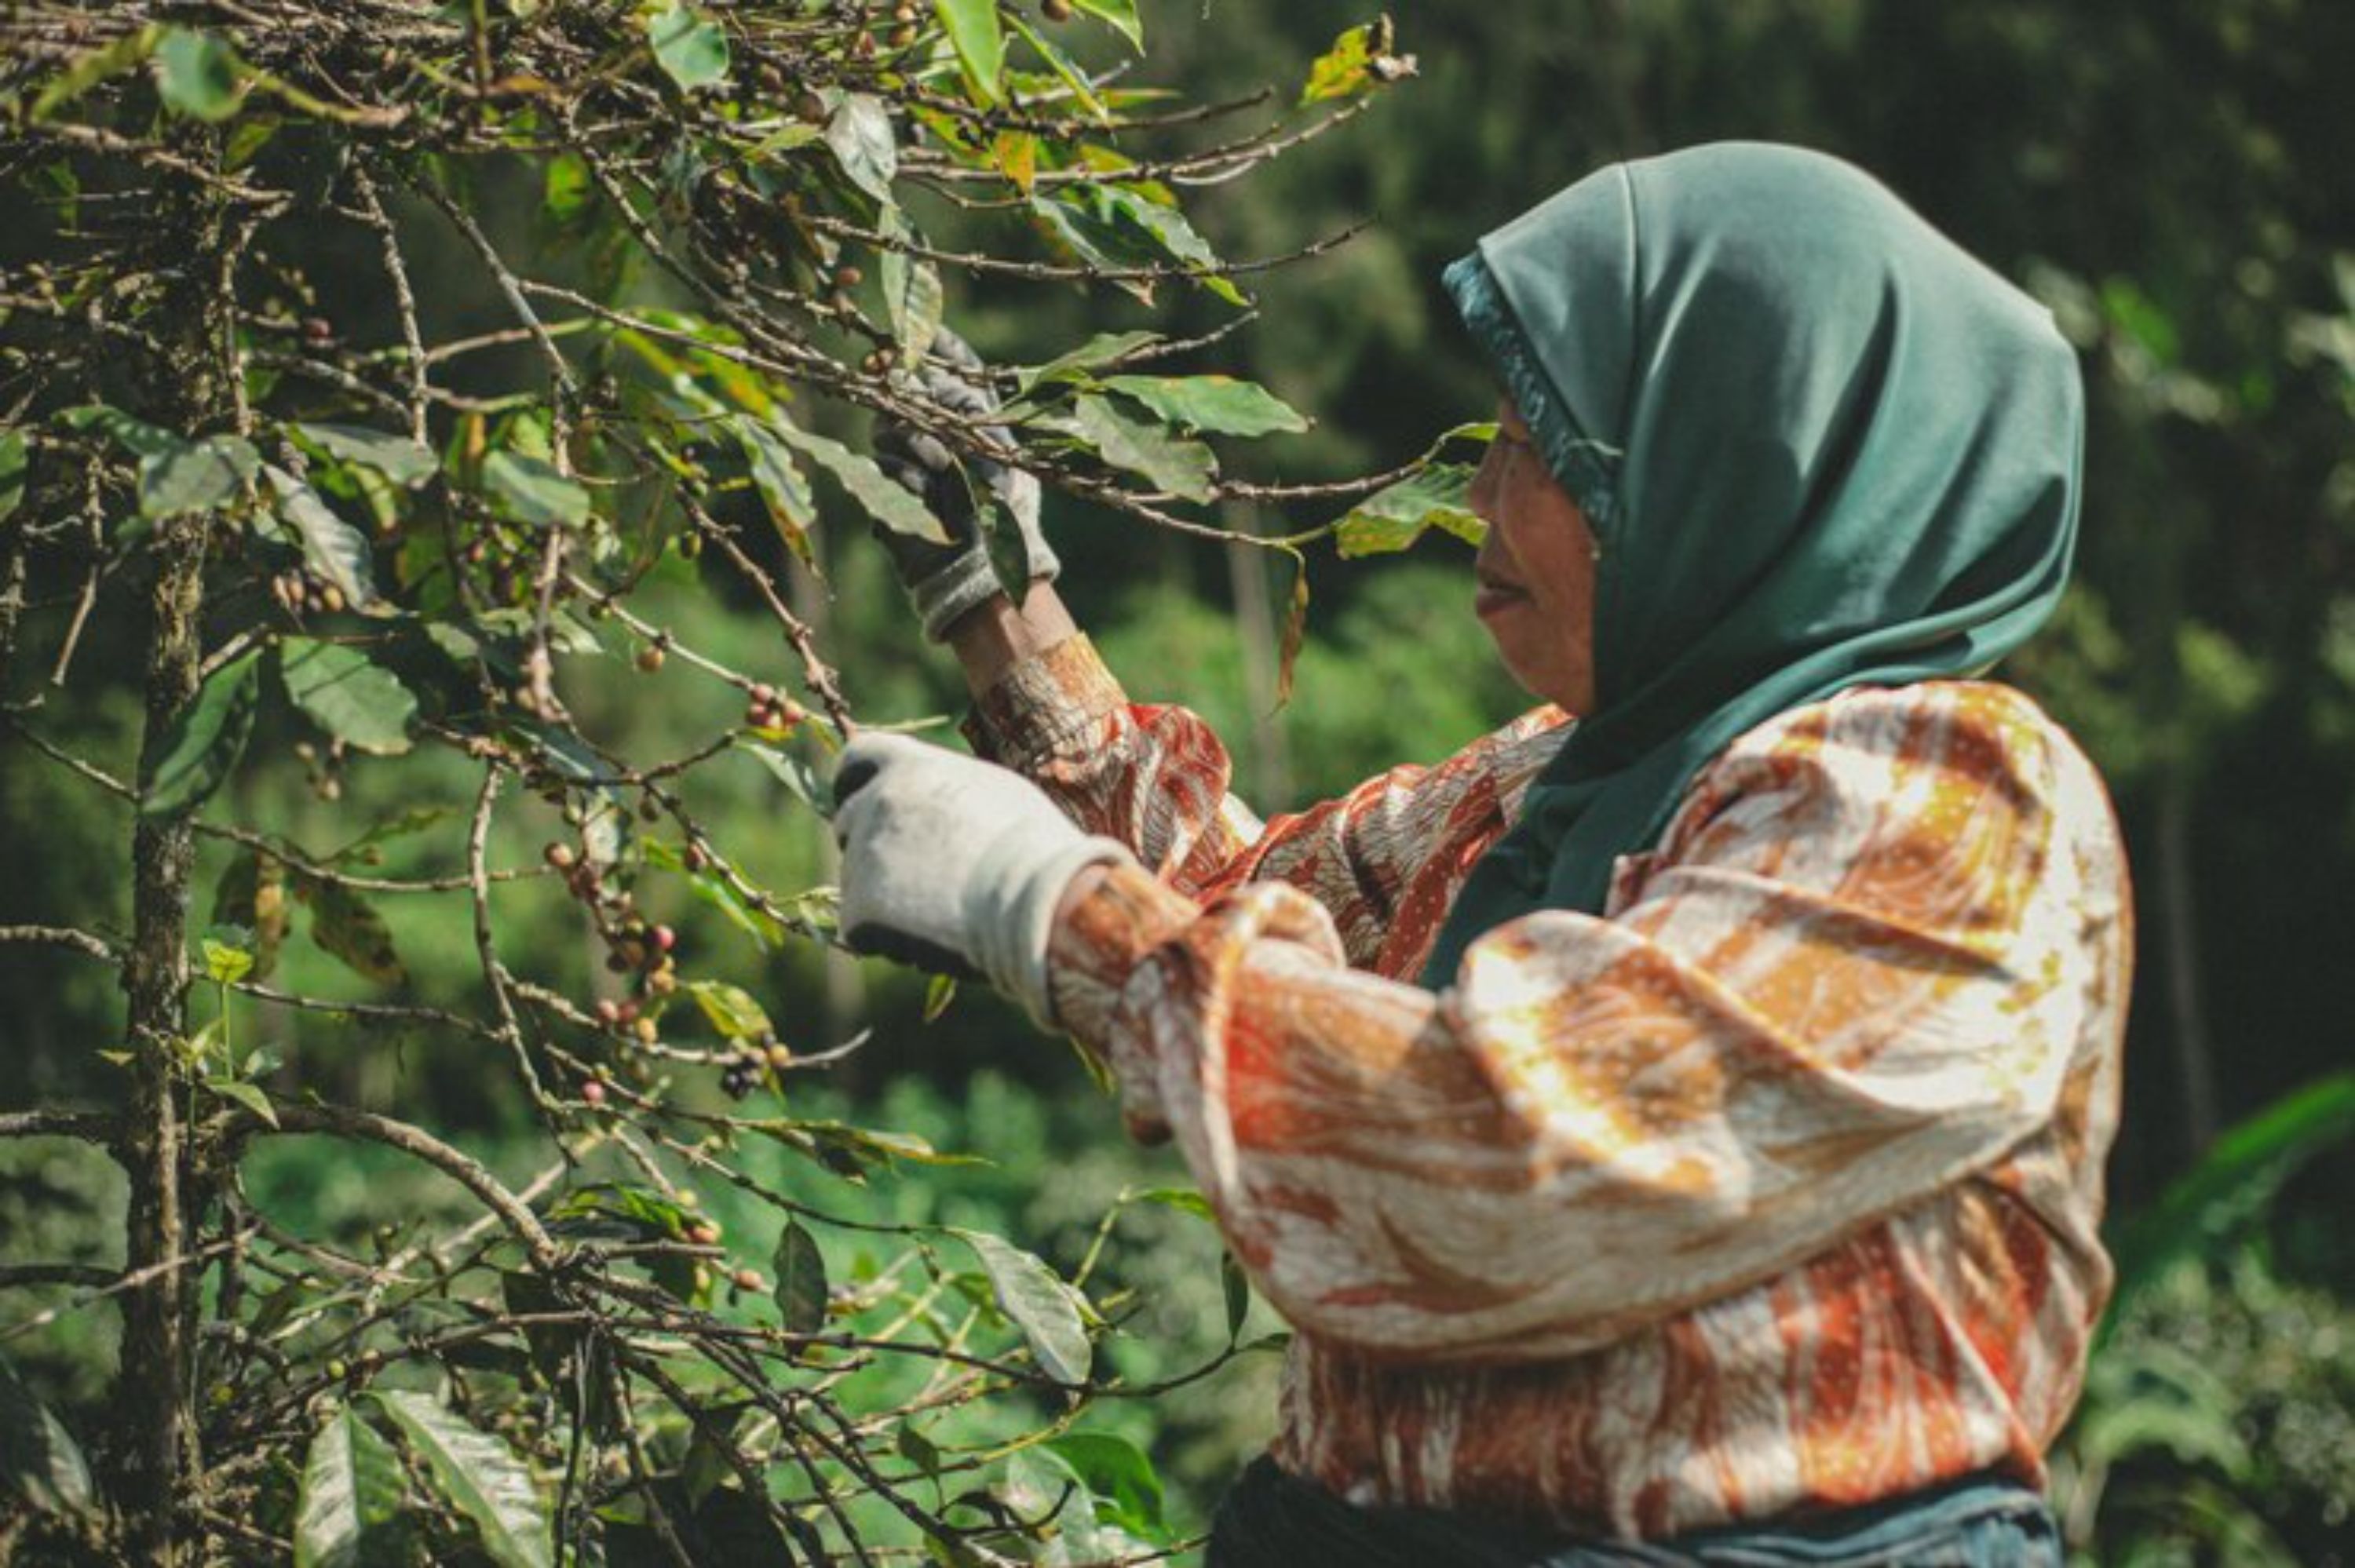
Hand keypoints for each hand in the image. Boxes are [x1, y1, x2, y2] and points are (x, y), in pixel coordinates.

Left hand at [831, 734, 1129, 1023]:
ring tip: (947, 913)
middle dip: (869, 844)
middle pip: (849, 821)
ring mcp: (864, 856)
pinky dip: (887, 937)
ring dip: (887, 895)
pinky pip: (861, 927)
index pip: (858, 758)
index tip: (858, 797)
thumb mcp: (997, 792)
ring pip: (857, 878)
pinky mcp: (861, 911)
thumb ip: (947, 789)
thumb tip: (934, 800)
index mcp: (913, 766)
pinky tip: (934, 940)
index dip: (856, 782)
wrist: (1040, 903)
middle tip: (912, 874)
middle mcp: (878, 803)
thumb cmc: (1036, 848)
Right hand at [872, 330, 1059, 640]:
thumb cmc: (1000, 508)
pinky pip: (883, 463)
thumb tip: (923, 373)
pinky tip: (929, 494)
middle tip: (924, 404)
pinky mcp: (887, 486)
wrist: (982, 564)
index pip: (955, 366)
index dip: (940, 343)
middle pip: (907, 391)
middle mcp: (937, 431)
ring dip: (915, 443)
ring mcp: (908, 458)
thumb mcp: (993, 447)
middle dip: (915, 397)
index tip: (926, 328)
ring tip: (943, 469)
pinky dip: (908, 475)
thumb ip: (963, 405)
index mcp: (972, 417)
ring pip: (888, 426)